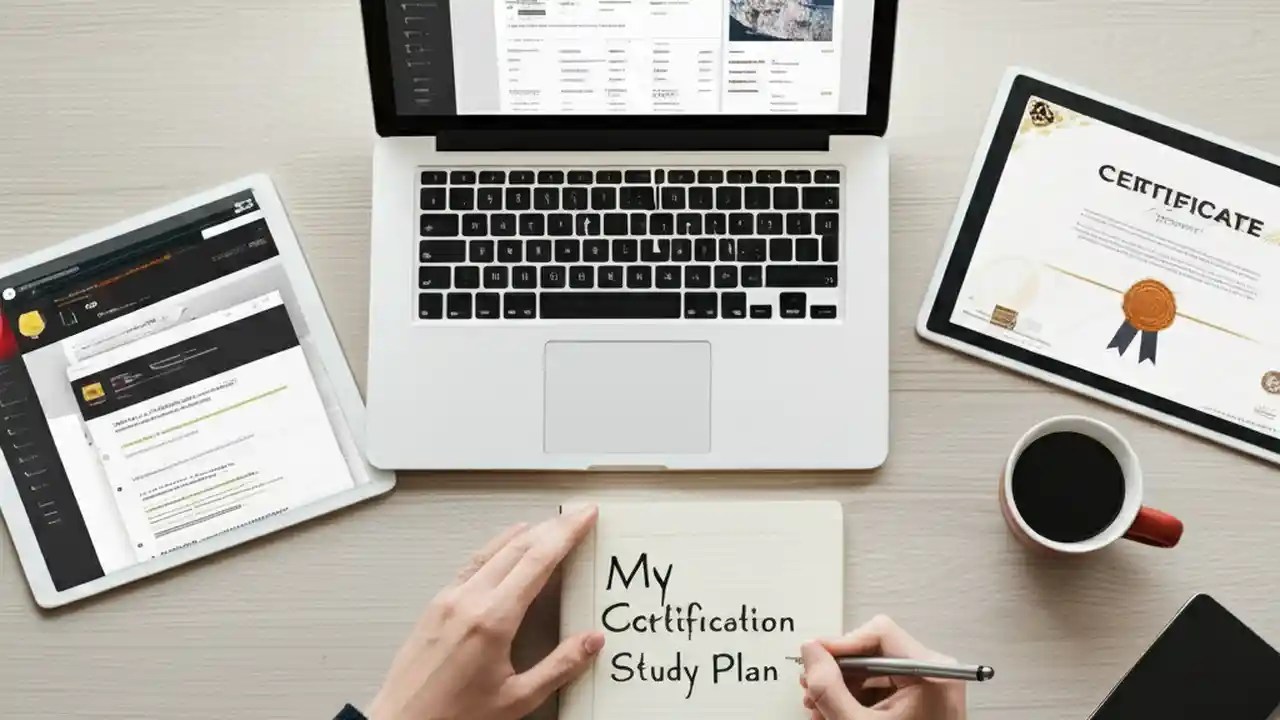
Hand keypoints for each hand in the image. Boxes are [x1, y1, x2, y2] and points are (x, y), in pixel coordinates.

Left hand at [367, 507, 604, 719]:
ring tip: (548, 525)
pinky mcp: (436, 604)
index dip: (566, 534)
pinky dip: (497, 547)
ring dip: (524, 533)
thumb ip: (560, 666)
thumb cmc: (453, 716)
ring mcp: (448, 598)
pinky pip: (472, 563)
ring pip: (493, 550)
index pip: (538, 561)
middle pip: (518, 546)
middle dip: (552, 526)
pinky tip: (505, 548)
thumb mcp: (517, 698)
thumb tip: (591, 641)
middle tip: (575, 516)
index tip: (584, 517)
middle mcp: (468, 600)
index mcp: (493, 620)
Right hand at [799, 615, 966, 719]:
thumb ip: (829, 688)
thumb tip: (811, 653)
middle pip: (874, 652)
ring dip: (842, 688)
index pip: (879, 633)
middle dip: (837, 673)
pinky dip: (857, 700)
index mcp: (931, 674)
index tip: (816, 657)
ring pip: (874, 671)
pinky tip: (838, 715)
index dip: (841, 644)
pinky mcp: (922, 702)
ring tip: (820, 709)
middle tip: (812, 687)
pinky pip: (882, 688)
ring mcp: (930, 689)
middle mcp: (935, 675)